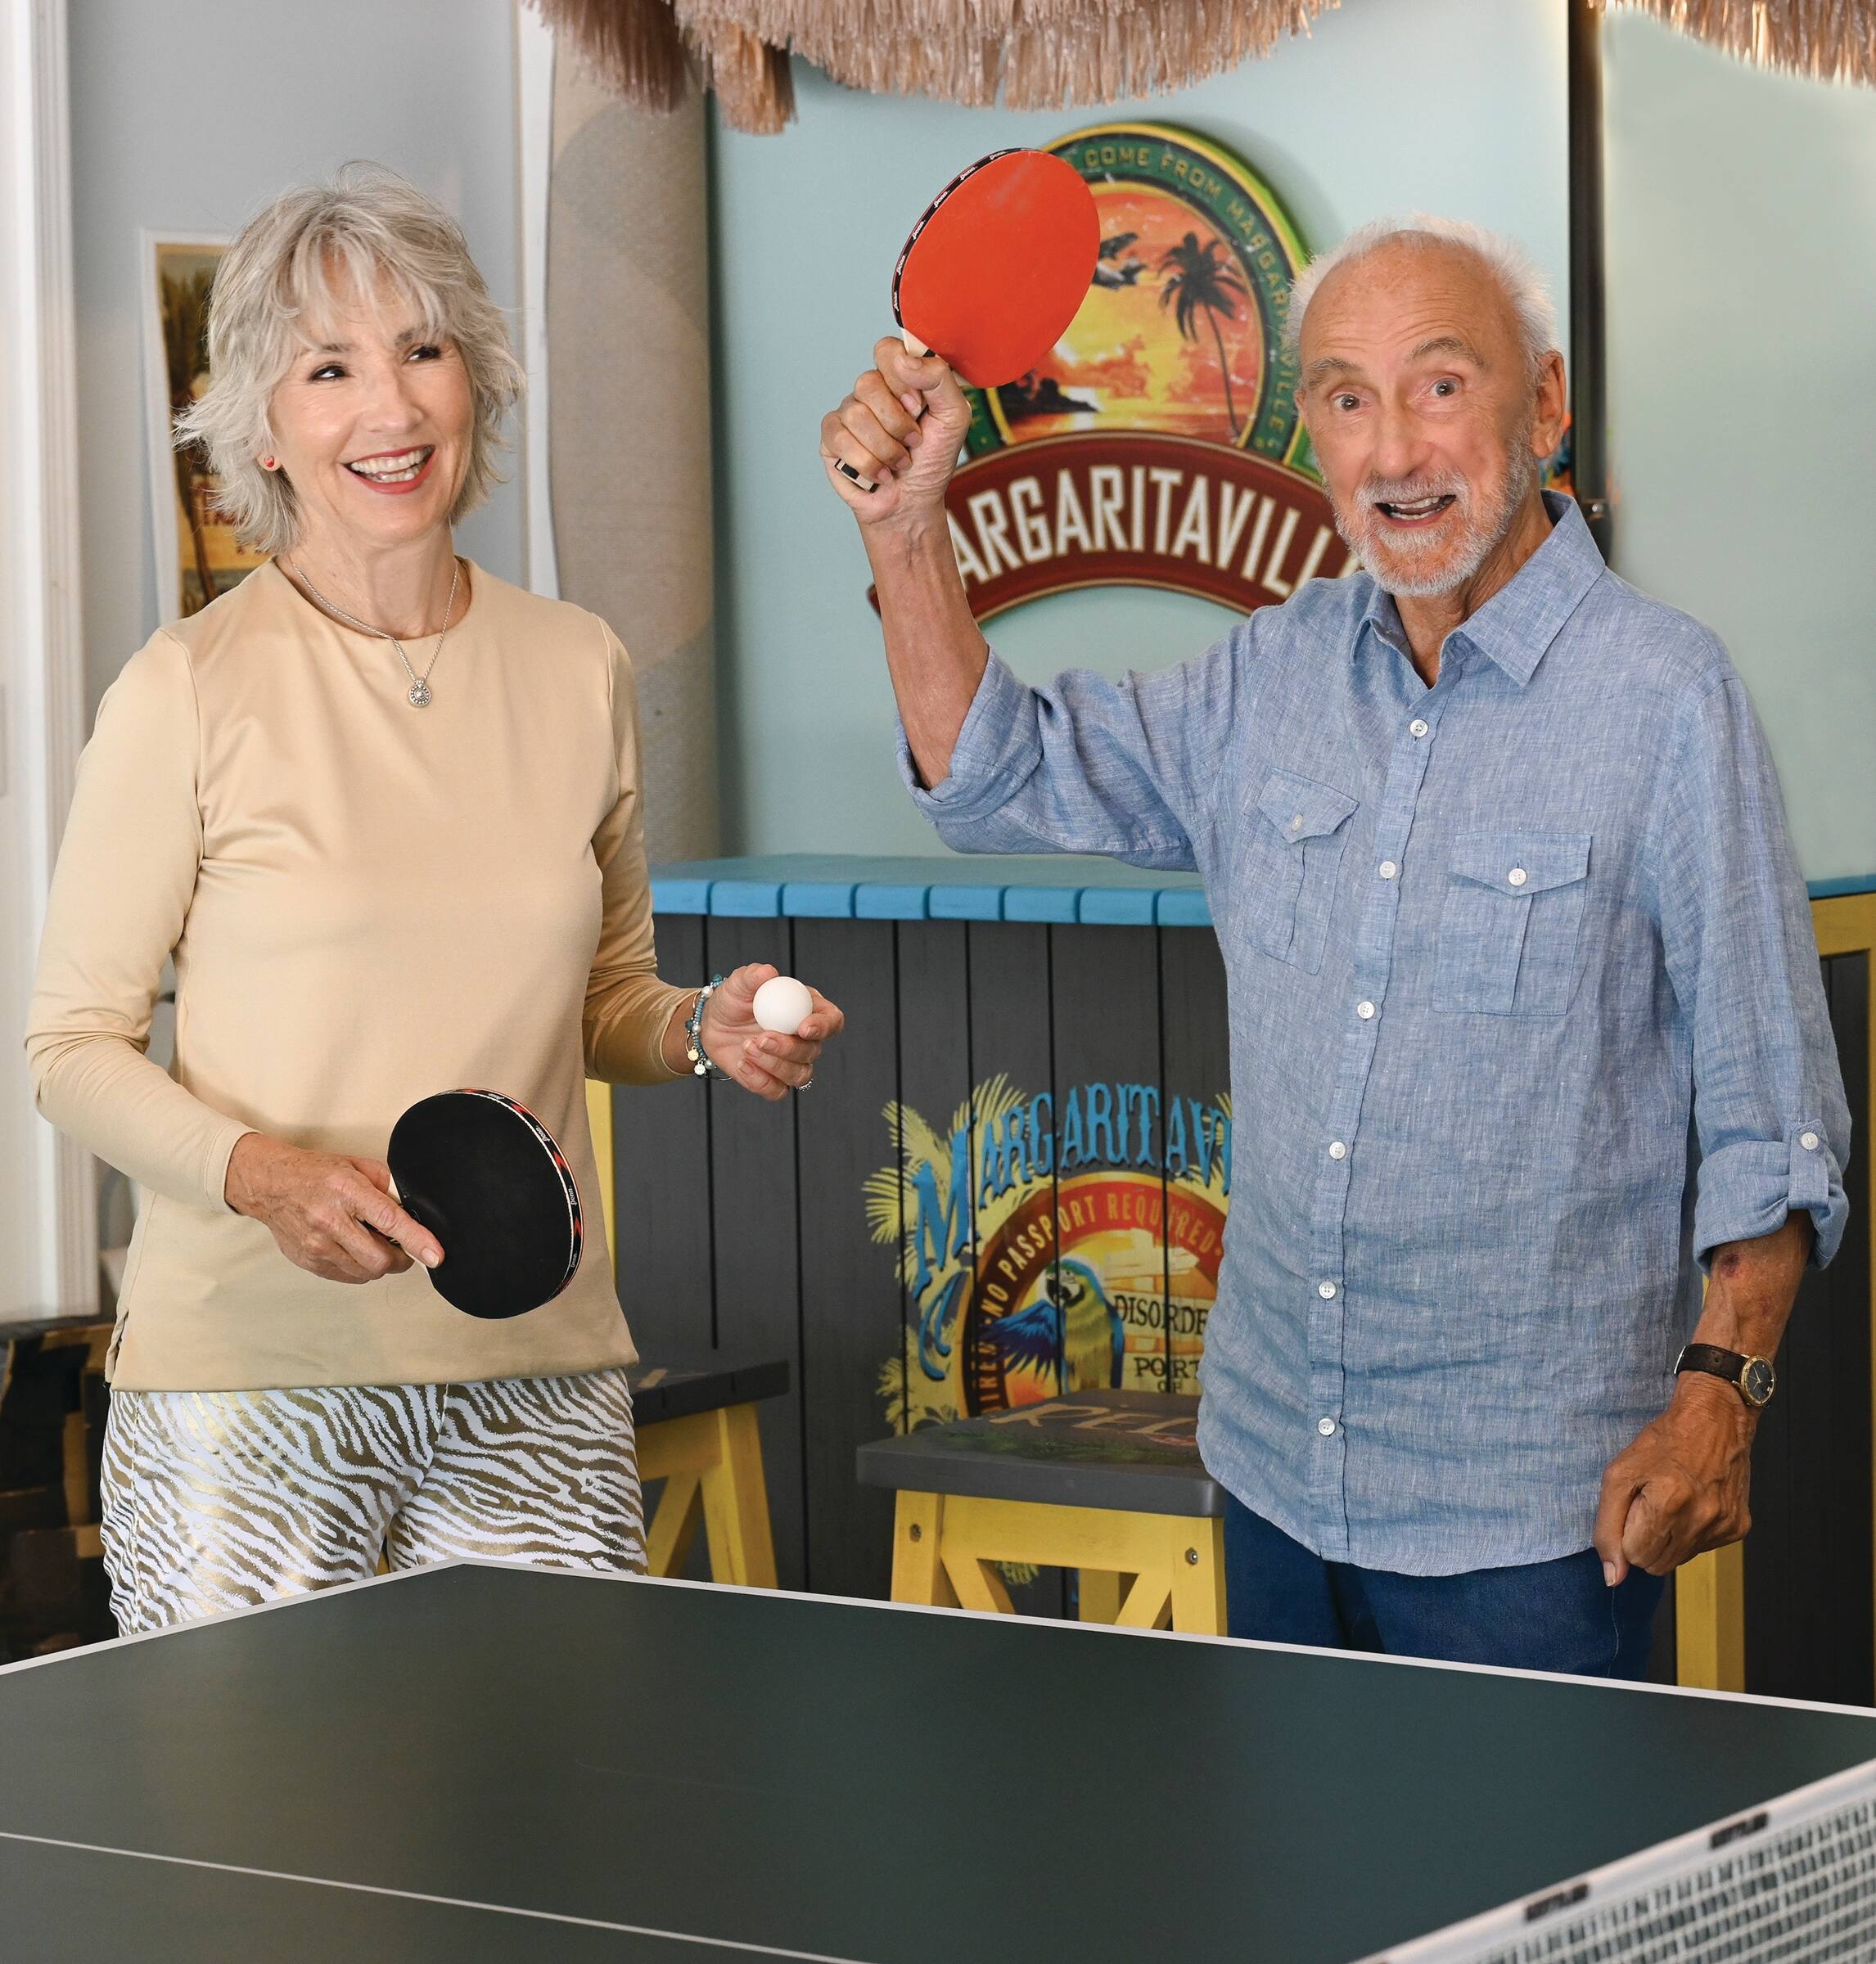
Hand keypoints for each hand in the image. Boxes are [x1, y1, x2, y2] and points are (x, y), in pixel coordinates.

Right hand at [224, 1132, 442, 1283]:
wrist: (269, 1184)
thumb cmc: (314, 1173)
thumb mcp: (356, 1166)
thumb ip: (387, 1186)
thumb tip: (412, 1211)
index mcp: (346, 1191)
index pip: (390, 1222)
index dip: (417, 1242)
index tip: (435, 1256)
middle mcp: (329, 1221)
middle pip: (379, 1259)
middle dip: (400, 1258)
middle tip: (400, 1247)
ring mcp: (316, 1245)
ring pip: (365, 1272)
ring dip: (379, 1263)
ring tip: (371, 1242)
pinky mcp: (307, 1261)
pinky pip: (347, 1276)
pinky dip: (359, 1267)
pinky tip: (353, 1248)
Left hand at [700, 964, 844, 1100]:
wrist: (712, 1025)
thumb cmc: (733, 1000)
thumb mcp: (739, 984)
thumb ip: (753, 976)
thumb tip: (768, 972)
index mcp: (808, 1010)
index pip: (832, 1020)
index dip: (824, 1026)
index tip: (803, 1028)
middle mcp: (805, 1040)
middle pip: (814, 1051)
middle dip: (788, 1048)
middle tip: (761, 1038)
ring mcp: (792, 1063)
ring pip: (799, 1075)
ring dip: (773, 1065)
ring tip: (746, 1047)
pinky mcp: (775, 1082)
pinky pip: (778, 1091)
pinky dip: (759, 1080)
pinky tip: (741, 1063)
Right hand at [819, 338, 971, 523]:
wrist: (914, 503)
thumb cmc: (933, 459)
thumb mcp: (954, 416)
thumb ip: (939, 378)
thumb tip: (905, 359)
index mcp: (899, 378)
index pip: (886, 350)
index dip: (901, 378)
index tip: (918, 406)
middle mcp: (870, 391)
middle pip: (867, 383)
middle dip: (896, 422)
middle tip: (913, 440)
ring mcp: (848, 413)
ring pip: (856, 415)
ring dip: (886, 449)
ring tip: (899, 462)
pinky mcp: (831, 438)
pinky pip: (840, 439)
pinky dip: (867, 463)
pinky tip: (880, 474)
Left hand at [1593, 1373, 1754, 1584]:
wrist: (1715, 1420)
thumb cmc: (1663, 1442)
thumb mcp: (1619, 1474)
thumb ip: (1608, 1527)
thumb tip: (1612, 1577)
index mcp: (1668, 1503)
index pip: (1635, 1556)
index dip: (1626, 1533)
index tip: (1632, 1508)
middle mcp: (1702, 1519)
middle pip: (1657, 1565)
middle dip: (1644, 1541)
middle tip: (1648, 1506)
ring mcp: (1724, 1526)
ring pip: (1679, 1561)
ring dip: (1667, 1539)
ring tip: (1670, 1502)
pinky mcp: (1739, 1528)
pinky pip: (1703, 1549)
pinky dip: (1691, 1533)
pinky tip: (1692, 1504)